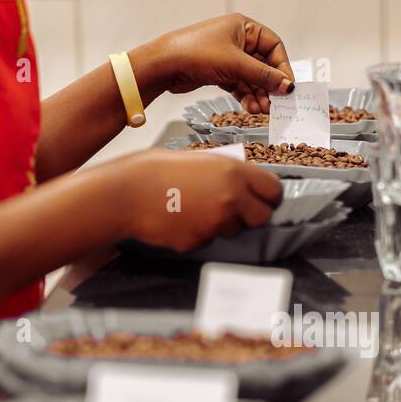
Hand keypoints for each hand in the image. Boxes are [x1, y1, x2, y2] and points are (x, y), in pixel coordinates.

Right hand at [113, 149, 282, 251]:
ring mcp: (216, 223)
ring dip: (223, 224)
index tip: (263, 199)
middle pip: (262, 217)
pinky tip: (180, 219)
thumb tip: (244, 184)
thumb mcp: (199, 159)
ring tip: (196, 209)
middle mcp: (231, 199)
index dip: (269, 196)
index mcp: (233, 172)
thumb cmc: (157, 171)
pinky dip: (199, 233)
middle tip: (236, 210)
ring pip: (234, 230)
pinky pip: (209, 240)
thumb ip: (226, 173)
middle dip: (252, 216)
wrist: (127, 193)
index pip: (273, 190)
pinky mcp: (200, 241)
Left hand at [133, 14, 295, 114]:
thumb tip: (287, 86)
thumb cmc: (195, 53)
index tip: (287, 86)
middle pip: (264, 64)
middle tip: (277, 103)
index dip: (282, 67)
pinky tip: (251, 108)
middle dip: (269, 85)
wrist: (163, 65)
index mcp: (243, 27)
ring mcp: (228, 57)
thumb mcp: (235, 64)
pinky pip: (240, 85)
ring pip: (252, 78)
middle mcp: (237, 40)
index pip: (274, 46)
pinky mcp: (219, 72)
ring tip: (263, 110)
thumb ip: (263, 76)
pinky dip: (246, 96)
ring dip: (259, 94)